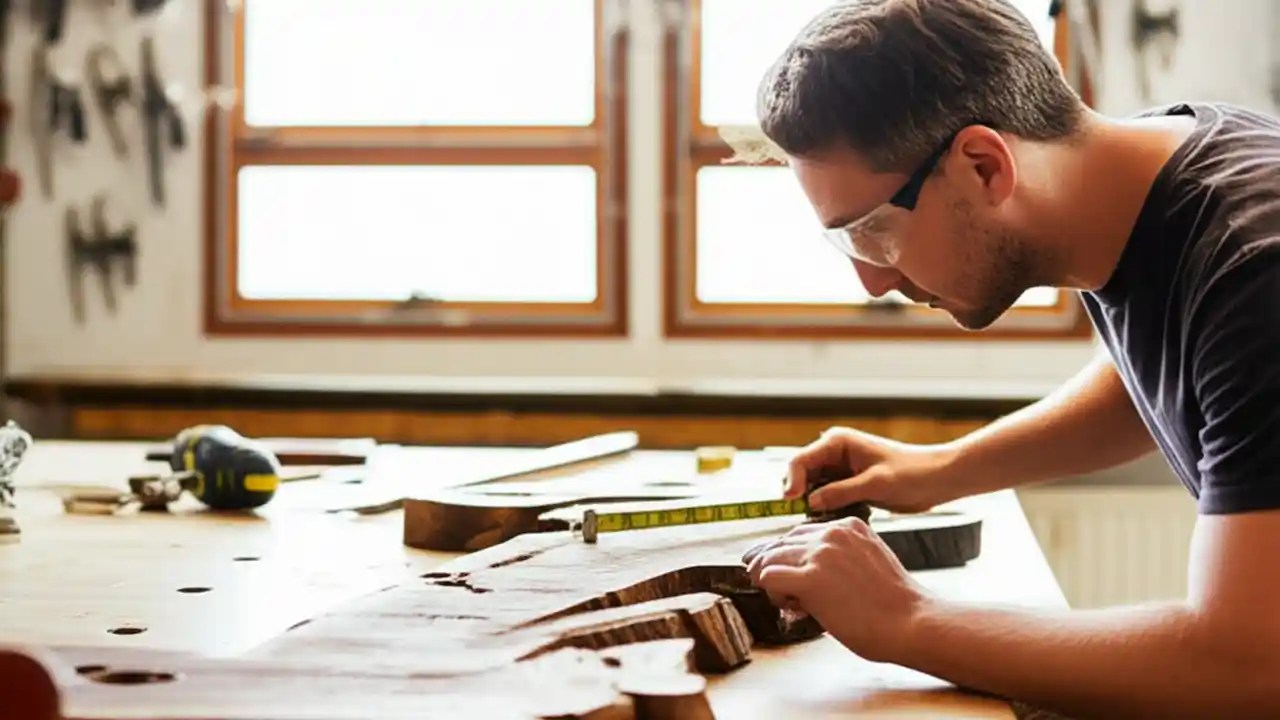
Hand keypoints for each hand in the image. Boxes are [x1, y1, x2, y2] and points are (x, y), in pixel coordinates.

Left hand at [744, 516, 930, 662]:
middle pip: (782, 543)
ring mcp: (820, 553)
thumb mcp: (870, 560)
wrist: (912, 623)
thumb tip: (810, 570)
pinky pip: (768, 577)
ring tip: (793, 603)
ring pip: (770, 559)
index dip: (793, 558)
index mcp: (848, 525)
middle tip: (789, 594)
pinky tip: (793, 606)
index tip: (795, 578)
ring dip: (775, 582)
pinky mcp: (810, 578)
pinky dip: (773, 594)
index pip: (801, 533)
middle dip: (779, 569)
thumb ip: (841, 556)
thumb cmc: (894, 604)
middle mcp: (832, 532)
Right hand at [785, 427, 962, 513]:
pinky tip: (836, 518)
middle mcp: (834, 453)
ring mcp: (841, 470)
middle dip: (801, 495)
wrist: (938, 478)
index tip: (793, 502)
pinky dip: (828, 509)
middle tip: (807, 516)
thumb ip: (840, 492)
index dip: (792, 481)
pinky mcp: (849, 485)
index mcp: (837, 442)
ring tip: (823, 519)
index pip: (800, 460)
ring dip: (815, 504)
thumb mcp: (875, 484)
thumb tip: (810, 503)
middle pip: (802, 475)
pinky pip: (827, 498)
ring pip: (813, 489)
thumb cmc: (912, 473)